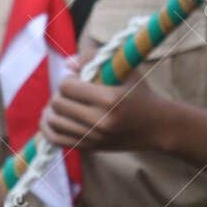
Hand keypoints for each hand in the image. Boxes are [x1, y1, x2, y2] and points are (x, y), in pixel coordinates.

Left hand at [39, 58, 162, 152]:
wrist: (158, 126)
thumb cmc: (140, 93)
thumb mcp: (124, 69)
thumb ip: (94, 58)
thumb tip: (66, 65)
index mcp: (109, 99)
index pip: (68, 86)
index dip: (68, 78)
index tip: (77, 77)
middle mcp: (100, 121)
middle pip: (58, 103)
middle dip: (60, 93)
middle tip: (70, 91)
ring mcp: (94, 137)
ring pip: (54, 122)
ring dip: (52, 109)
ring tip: (60, 103)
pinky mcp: (91, 148)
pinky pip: (57, 139)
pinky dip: (48, 128)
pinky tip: (52, 118)